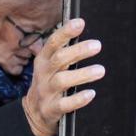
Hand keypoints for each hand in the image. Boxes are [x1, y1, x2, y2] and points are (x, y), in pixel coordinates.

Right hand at [22, 18, 103, 135]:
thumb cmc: (49, 82)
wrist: (35, 112)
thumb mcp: (50, 65)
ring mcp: (46, 92)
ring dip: (82, 74)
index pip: (53, 43)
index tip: (80, 23)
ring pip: (62, 81)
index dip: (65, 32)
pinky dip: (78, 99)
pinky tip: (90, 93)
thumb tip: (81, 28)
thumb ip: (63, 50)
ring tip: (100, 70)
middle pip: (59, 59)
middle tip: (97, 45)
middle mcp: (43, 74)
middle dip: (78, 51)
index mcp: (42, 60)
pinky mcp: (51, 109)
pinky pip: (64, 104)